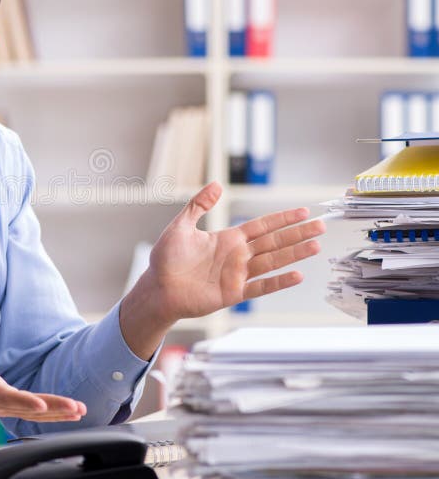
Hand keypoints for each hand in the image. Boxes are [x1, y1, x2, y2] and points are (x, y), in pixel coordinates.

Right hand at [0, 331, 85, 422]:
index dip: (22, 402)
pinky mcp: (9, 403)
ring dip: (58, 413)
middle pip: (25, 408)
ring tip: (80, 411)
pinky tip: (70, 412)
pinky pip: (33, 410)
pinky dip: (52, 411)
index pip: (2, 396)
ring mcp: (2, 403)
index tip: (41, 405)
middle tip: (75, 409)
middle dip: (52, 409)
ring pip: (32, 412)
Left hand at [120, 181, 325, 358]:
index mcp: (227, 239)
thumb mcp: (181, 226)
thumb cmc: (166, 259)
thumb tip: (216, 185)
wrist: (157, 289)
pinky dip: (278, 282)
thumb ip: (199, 205)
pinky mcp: (233, 294)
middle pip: (274, 242)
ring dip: (294, 254)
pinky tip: (297, 275)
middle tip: (321, 225)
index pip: (261, 226)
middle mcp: (237, 256)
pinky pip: (260, 286)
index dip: (282, 219)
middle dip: (297, 233)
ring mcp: (237, 275)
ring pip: (273, 262)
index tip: (303, 211)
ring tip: (316, 245)